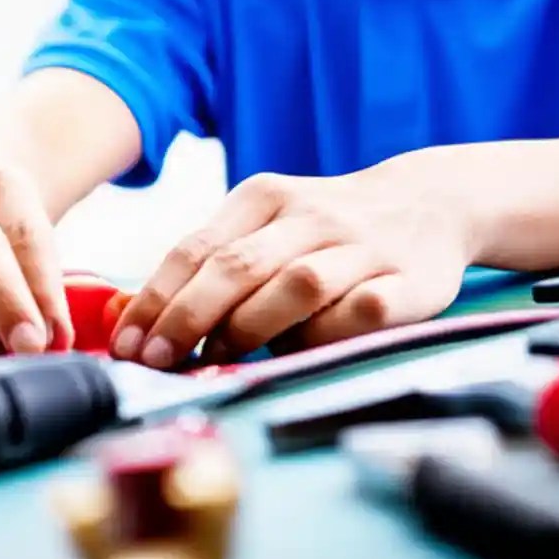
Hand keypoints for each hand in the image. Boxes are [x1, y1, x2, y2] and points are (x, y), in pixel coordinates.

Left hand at [109, 167, 476, 367]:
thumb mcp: (263, 228)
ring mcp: (361, 246)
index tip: (128, 344)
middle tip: (157, 361)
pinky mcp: (407, 279)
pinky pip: (358, 311)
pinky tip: (299, 352)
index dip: (156, 300)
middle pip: (238, 266)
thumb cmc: (325, 231)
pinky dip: (324, 336)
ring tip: (221, 355)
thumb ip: (206, 267)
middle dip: (187, 318)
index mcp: (265, 197)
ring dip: (251, 327)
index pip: (197, 248)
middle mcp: (311, 215)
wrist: (430, 201)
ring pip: (297, 284)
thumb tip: (129, 320)